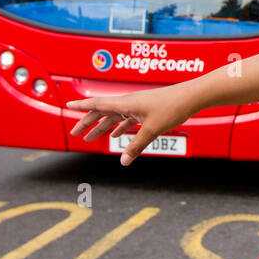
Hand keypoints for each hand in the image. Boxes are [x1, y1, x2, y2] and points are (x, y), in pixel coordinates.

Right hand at [65, 84, 199, 164]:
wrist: (191, 97)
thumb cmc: (172, 107)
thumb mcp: (152, 130)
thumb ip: (136, 146)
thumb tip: (123, 161)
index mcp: (125, 103)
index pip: (98, 104)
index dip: (81, 106)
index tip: (68, 106)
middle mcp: (129, 102)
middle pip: (102, 112)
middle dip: (87, 122)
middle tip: (76, 133)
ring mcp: (137, 106)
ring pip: (114, 116)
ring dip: (101, 127)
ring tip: (91, 137)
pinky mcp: (146, 110)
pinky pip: (126, 119)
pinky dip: (118, 127)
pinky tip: (116, 136)